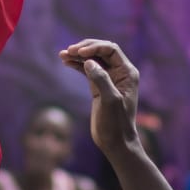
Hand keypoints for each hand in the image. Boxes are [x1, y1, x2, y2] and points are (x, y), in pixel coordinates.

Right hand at [58, 39, 141, 155]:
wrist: (115, 142)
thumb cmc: (116, 123)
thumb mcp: (110, 100)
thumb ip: (101, 79)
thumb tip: (89, 62)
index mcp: (127, 72)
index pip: (111, 50)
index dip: (94, 47)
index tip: (79, 53)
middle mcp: (119, 73)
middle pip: (101, 51)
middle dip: (84, 49)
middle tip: (68, 51)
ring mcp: (109, 79)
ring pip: (92, 60)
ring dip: (78, 56)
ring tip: (62, 55)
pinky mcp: (99, 86)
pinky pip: (88, 70)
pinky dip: (77, 65)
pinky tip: (66, 62)